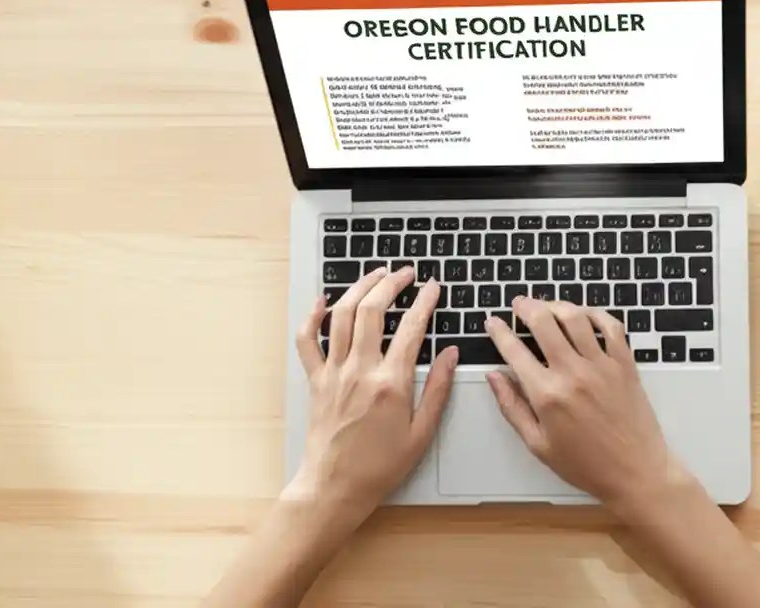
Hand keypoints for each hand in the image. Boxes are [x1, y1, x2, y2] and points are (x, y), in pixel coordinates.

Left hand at [287, 266, 457, 522]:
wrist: (334, 487)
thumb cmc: (379, 467)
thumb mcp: (422, 433)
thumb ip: (438, 389)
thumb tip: (451, 355)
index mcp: (391, 384)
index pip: (412, 328)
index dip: (425, 301)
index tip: (433, 287)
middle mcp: (360, 371)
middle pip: (373, 310)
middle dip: (391, 283)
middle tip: (406, 273)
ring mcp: (334, 373)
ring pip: (342, 315)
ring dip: (359, 288)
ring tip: (376, 274)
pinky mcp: (315, 380)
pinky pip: (308, 340)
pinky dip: (313, 316)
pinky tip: (324, 300)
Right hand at [484, 297, 686, 515]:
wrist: (636, 472)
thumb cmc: (585, 464)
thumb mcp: (538, 444)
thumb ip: (513, 407)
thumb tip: (494, 376)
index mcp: (547, 395)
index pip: (514, 351)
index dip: (499, 332)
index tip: (492, 322)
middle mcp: (573, 373)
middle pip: (544, 322)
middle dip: (526, 307)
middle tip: (518, 304)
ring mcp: (602, 365)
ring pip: (575, 317)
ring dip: (556, 305)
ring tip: (546, 305)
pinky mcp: (625, 364)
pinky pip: (611, 326)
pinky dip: (595, 314)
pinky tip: (584, 315)